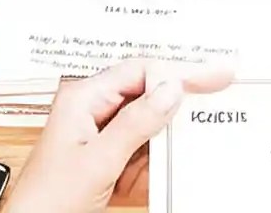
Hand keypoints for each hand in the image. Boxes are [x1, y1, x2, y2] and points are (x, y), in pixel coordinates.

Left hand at [1, 60, 232, 212]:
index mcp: (83, 99)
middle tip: (224, 86)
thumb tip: (172, 90)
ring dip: (176, 128)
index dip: (180, 71)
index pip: (141, 71)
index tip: (215, 76)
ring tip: (209, 123)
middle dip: (184, 94)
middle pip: (150, 92)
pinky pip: (148, 149)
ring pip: (153, 121)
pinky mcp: (112, 161)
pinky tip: (184, 156)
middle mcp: (95, 111)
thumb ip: (135, 124)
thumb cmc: (46, 202)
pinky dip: (167, 155)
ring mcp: (105, 137)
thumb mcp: (96, 162)